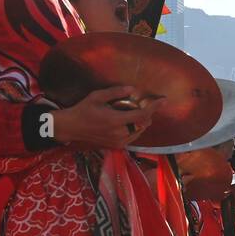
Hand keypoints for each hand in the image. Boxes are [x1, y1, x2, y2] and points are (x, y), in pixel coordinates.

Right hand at [49, 86, 165, 148]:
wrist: (71, 127)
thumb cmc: (84, 109)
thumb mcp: (97, 96)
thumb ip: (115, 92)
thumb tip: (132, 89)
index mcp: (115, 120)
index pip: (142, 115)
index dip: (154, 107)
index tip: (163, 100)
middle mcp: (119, 134)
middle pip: (143, 124)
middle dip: (147, 114)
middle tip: (141, 105)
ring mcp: (118, 142)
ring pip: (139, 131)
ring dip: (141, 121)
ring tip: (132, 112)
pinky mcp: (116, 146)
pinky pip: (133, 137)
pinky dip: (135, 128)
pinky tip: (127, 121)